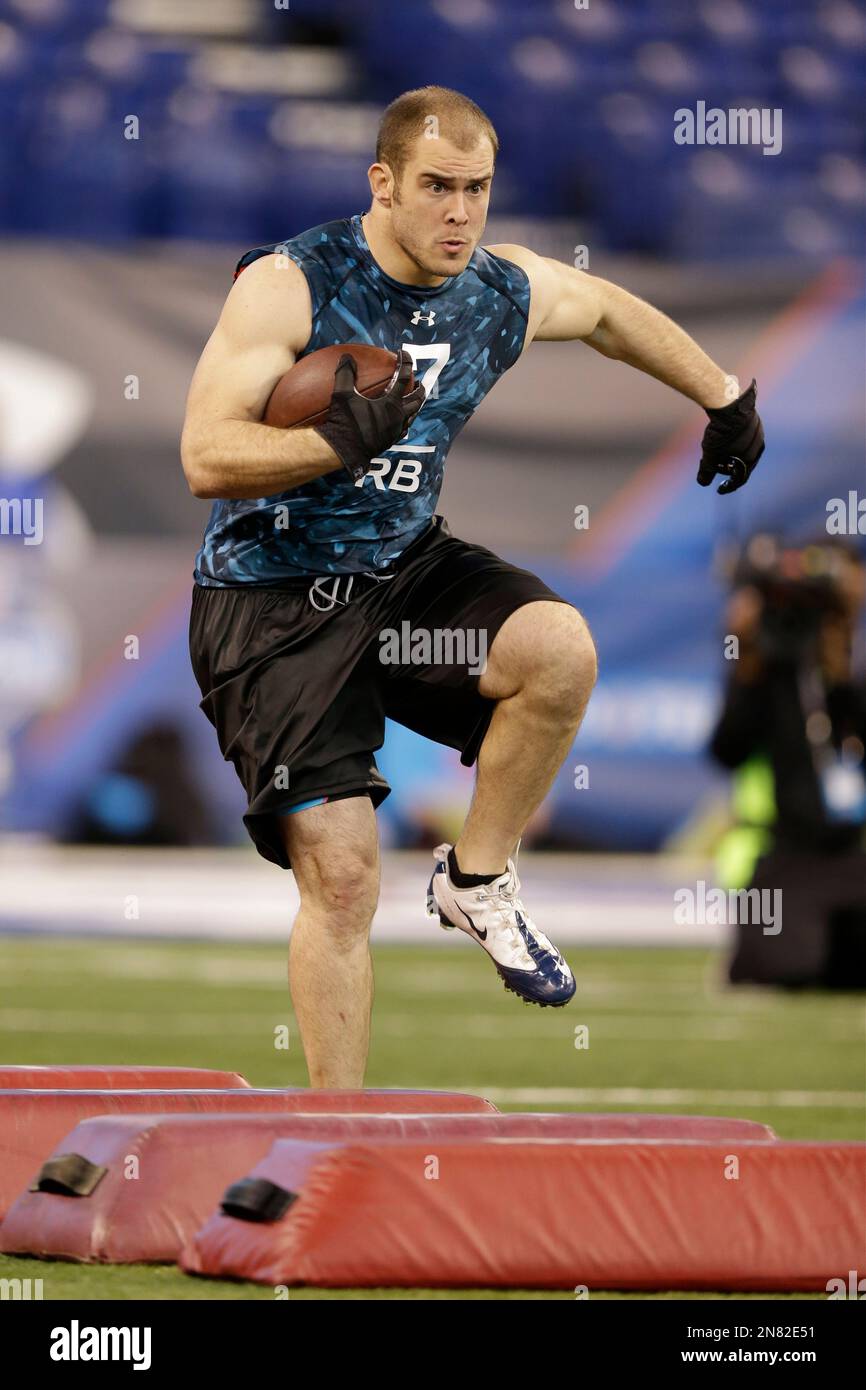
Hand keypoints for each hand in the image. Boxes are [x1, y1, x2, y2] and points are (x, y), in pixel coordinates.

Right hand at [313, 349, 425, 481]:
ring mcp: (396, 431)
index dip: (405, 363)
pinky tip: (401, 421)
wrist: (345, 451)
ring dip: (415, 405)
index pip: (404, 378)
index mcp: (391, 403)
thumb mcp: (342, 395)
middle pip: (416, 400)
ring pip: (413, 416)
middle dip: (419, 388)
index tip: (403, 353)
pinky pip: (404, 429)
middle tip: (418, 381)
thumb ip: (346, 374)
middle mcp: (398, 417)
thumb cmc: (346, 422)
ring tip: (414, 399)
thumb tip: (347, 357)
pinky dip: (406, 421)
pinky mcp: (390, 441)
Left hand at [697, 379, 764, 493]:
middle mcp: (758, 448)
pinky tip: (725, 437)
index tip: (719, 489)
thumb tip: (703, 483)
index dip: (728, 486)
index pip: (740, 479)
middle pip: (742, 465)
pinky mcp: (755, 421)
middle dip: (728, 469)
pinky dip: (735, 442)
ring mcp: (758, 433)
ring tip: (718, 452)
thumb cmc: (722, 433)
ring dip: (732, 454)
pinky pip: (745, 436)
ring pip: (744, 450)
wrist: (731, 403)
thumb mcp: (710, 455)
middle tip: (715, 468)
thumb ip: (707, 471)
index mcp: (750, 460)